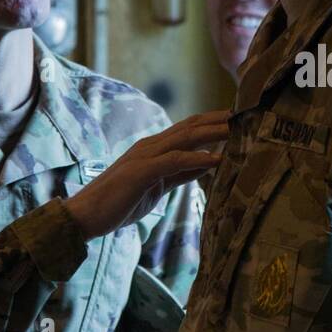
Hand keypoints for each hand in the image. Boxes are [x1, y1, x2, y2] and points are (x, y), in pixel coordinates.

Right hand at [64, 109, 228, 239]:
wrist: (86, 216)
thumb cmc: (120, 202)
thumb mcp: (159, 186)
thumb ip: (181, 173)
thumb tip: (208, 163)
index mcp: (154, 148)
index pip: (188, 129)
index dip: (213, 122)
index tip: (238, 120)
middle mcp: (150, 146)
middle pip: (190, 127)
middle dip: (218, 120)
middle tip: (245, 115)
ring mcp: (144, 156)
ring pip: (185, 138)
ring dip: (213, 132)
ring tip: (237, 129)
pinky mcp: (141, 172)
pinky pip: (174, 161)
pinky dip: (197, 158)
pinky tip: (217, 160)